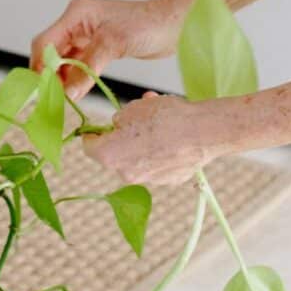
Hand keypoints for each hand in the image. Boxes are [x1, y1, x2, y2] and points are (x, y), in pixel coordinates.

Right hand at [30, 0, 182, 100]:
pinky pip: (78, 62)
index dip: (40, 66)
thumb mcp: (113, 45)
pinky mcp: (98, 44)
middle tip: (53, 98)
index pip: (46, 41)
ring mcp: (87, 33)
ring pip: (63, 58)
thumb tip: (68, 93)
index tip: (41, 89)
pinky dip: (75, 76)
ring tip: (65, 98)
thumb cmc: (148, 25)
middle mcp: (78, 21)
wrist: (175, 23)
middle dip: (50, 74)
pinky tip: (77, 90)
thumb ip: (87, 68)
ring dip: (62, 77)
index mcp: (77, 14)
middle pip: (51, 50)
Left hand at [82, 91, 220, 186]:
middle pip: (115, 155)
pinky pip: (157, 165)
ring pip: (137, 159)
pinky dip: (160, 153)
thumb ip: (119, 120)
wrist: (201, 132)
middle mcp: (126, 173)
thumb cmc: (164, 117)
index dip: (94, 133)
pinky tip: (173, 138)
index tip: (99, 127)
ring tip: (159, 123)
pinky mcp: (168, 181)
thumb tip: (119, 126)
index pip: (90, 146)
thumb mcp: (132, 109)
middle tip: (136, 119)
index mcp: (110, 155)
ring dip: (142, 144)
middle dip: (122, 138)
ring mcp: (148, 180)